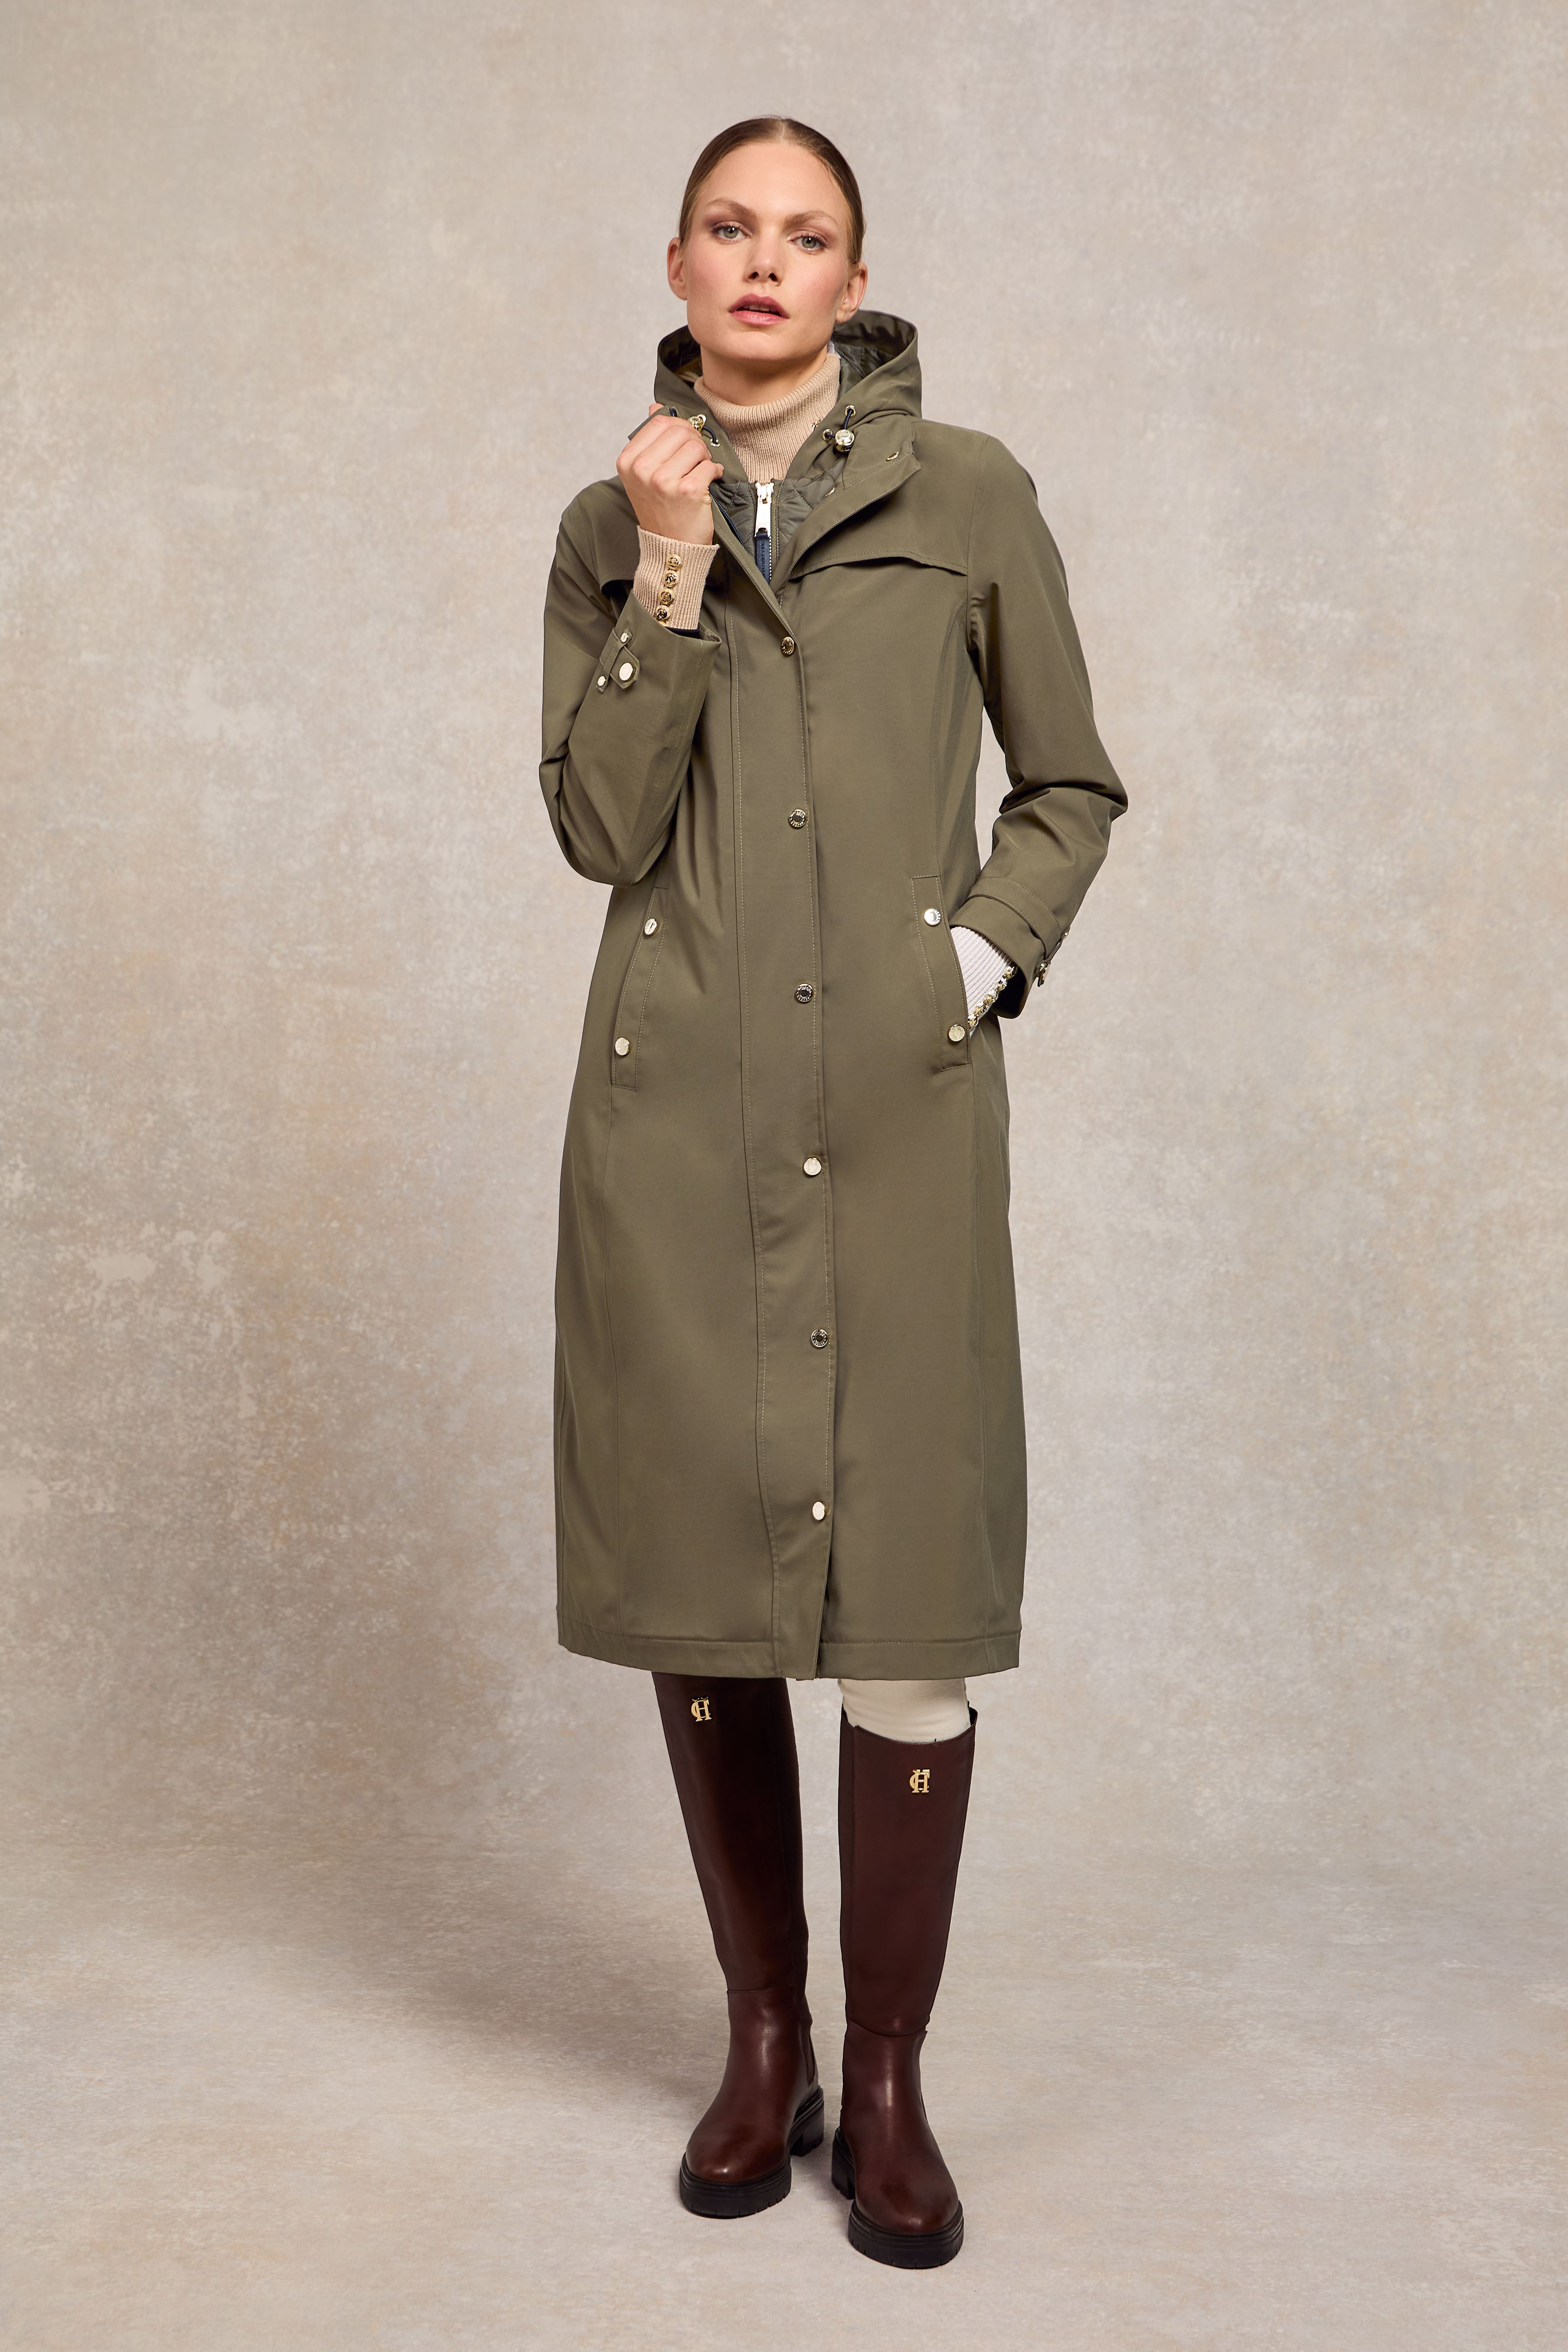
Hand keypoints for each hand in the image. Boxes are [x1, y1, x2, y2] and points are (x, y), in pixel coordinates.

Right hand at [616, 406, 722, 543]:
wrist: (670, 547)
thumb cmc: (660, 509)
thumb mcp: (643, 474)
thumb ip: (649, 440)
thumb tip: (654, 408)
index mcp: (628, 461)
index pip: (659, 422)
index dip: (678, 427)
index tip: (683, 442)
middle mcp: (642, 469)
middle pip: (679, 430)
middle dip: (694, 441)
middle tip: (696, 458)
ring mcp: (663, 480)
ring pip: (696, 446)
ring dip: (704, 457)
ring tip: (700, 472)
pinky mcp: (686, 491)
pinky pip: (709, 465)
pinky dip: (714, 472)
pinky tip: (707, 483)